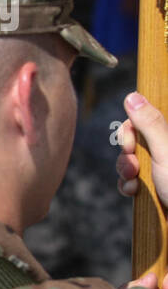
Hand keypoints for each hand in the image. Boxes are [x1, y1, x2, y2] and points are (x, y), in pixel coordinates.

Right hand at [116, 92, 167, 288]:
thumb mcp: (167, 153)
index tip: (129, 143)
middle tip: (132, 165)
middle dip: (127, 152)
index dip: (131, 129)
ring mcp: (163, 166)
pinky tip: (133, 192)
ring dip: (125, 170)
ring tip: (132, 183)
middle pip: (136, 137)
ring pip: (133, 158)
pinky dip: (128, 183)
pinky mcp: (157, 182)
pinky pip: (133, 176)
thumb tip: (132, 96)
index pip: (146, 117)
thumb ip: (150, 125)